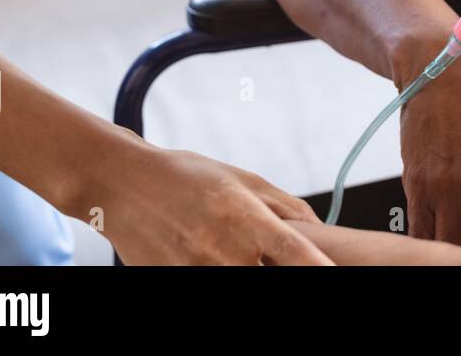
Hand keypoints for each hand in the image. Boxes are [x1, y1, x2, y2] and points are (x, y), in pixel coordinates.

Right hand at [92, 140, 332, 264]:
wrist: (122, 184)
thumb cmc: (186, 176)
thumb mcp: (242, 179)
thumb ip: (284, 207)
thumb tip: (318, 228)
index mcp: (246, 220)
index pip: (297, 255)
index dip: (321, 269)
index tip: (338, 274)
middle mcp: (225, 252)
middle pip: (271, 276)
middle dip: (281, 269)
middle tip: (276, 256)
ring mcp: (197, 271)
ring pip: (241, 281)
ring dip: (247, 268)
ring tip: (233, 247)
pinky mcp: (173, 282)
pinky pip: (208, 284)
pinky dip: (218, 270)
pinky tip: (213, 255)